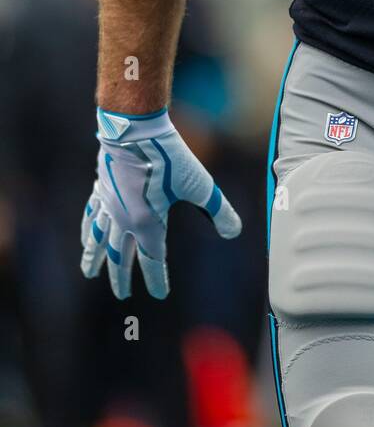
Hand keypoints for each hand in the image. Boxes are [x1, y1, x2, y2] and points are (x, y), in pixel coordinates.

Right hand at [81, 106, 241, 298]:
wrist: (135, 130)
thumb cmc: (169, 157)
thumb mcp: (199, 184)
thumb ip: (218, 210)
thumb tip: (235, 232)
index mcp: (146, 224)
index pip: (153, 260)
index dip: (157, 279)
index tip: (159, 294)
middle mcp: (123, 220)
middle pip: (121, 256)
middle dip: (121, 277)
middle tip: (122, 296)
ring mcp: (109, 205)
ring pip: (99, 240)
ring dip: (96, 258)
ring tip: (89, 272)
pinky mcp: (102, 189)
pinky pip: (91, 216)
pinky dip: (88, 231)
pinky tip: (85, 237)